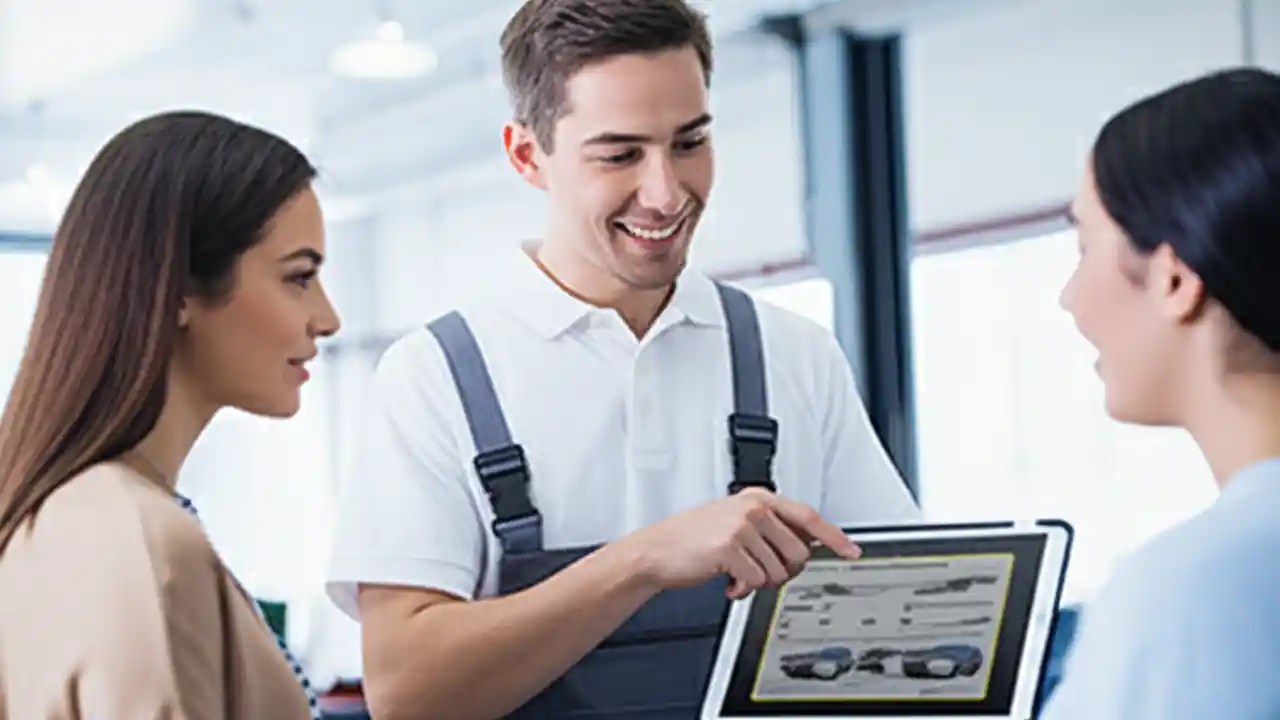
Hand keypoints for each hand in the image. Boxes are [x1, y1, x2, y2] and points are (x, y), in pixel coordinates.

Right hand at [623, 489, 860, 598]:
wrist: (657, 550)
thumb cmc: (695, 538)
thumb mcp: (736, 521)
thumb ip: (771, 527)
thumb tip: (808, 544)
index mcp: (759, 498)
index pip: (809, 517)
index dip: (834, 537)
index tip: (851, 552)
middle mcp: (754, 508)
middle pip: (799, 553)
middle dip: (783, 572)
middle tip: (760, 572)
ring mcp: (742, 526)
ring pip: (779, 571)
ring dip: (760, 581)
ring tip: (739, 573)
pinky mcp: (730, 547)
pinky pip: (757, 581)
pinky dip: (744, 589)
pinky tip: (728, 581)